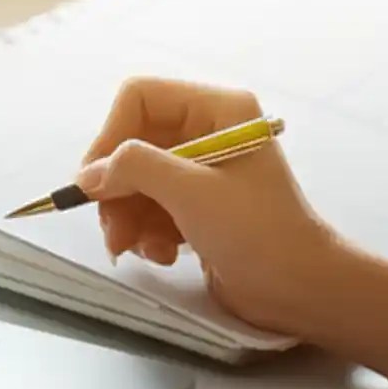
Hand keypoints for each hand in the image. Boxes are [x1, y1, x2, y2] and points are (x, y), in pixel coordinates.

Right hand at [76, 77, 346, 333]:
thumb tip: (86, 175)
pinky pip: (149, 208)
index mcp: (216, 109)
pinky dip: (146, 233)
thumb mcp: (191, 193)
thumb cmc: (257, 232)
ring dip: (128, 219)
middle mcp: (207, 130)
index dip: (110, 137)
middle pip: (131, 145)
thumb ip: (134, 170)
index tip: (96, 183)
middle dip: (117, 191)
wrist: (300, 290)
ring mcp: (201, 171)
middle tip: (113, 231)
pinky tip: (163, 255)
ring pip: (134, 181)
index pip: (139, 98)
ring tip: (137, 250)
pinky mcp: (196, 207)